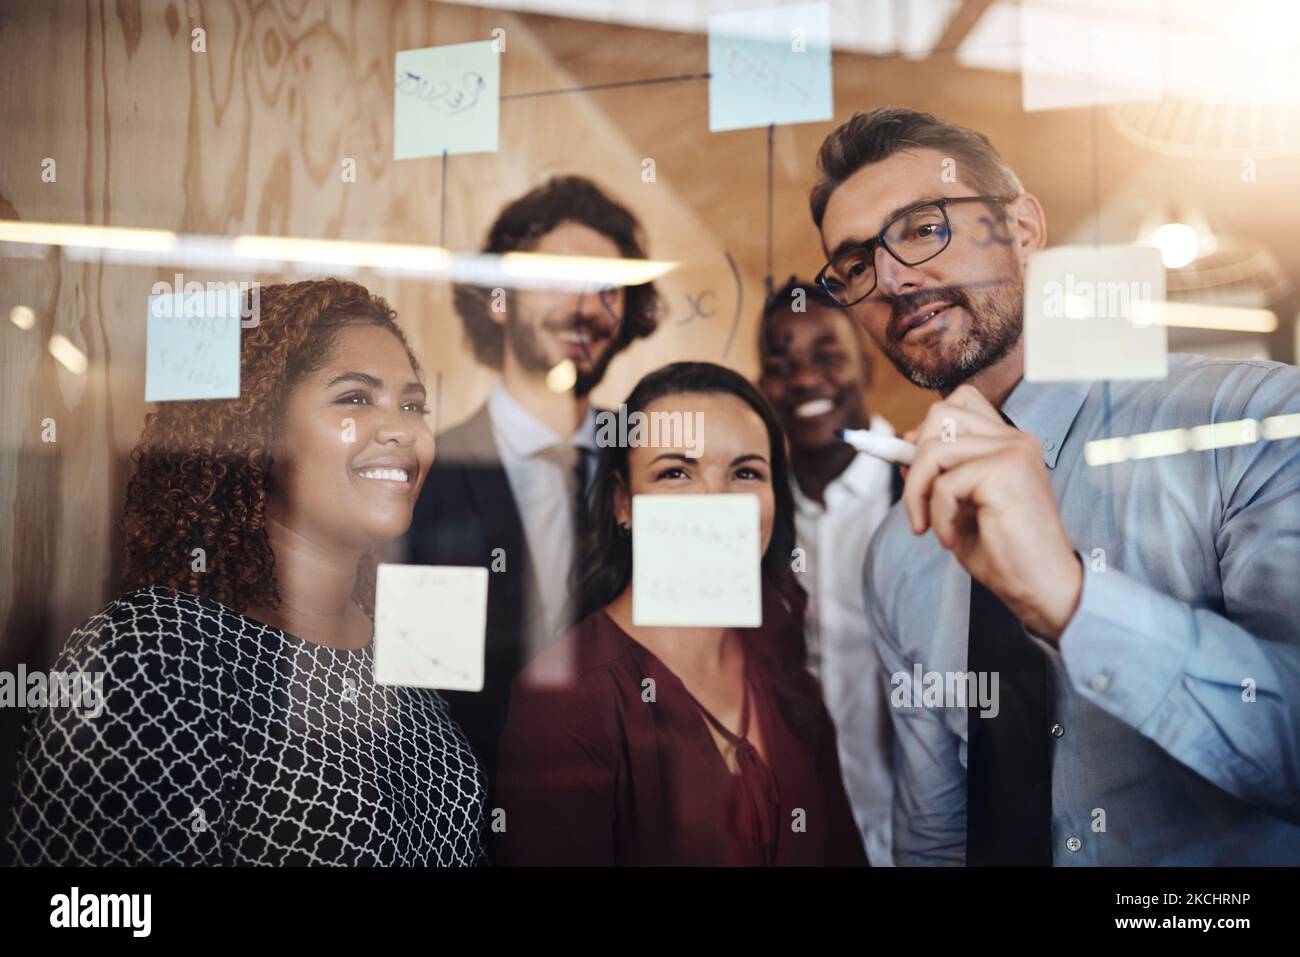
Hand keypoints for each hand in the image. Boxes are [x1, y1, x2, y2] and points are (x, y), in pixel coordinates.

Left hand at [900, 385, 1082, 639]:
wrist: (1043, 587)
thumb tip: (901, 447)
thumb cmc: (1004, 552)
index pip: (961, 401)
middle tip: (918, 504)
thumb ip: (938, 472)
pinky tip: (952, 539)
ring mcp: (1013, 450)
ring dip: (917, 492)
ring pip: (934, 448)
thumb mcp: (960, 504)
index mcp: (1009, 442)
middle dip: (916, 460)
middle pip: (941, 414)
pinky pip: (944, 483)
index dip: (927, 428)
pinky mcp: (1005, 471)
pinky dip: (937, 515)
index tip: (915, 468)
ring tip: (929, 526)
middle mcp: (1015, 438)